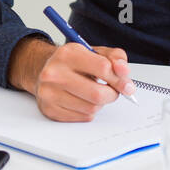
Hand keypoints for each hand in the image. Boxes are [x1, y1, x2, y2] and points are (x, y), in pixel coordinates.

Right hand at [13, 39, 133, 121]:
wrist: (43, 70)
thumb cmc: (73, 62)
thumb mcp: (95, 52)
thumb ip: (115, 58)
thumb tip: (124, 71)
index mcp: (67, 54)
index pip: (103, 68)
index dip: (120, 78)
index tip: (126, 83)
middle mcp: (54, 73)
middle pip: (98, 93)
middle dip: (112, 94)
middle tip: (112, 91)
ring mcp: (49, 93)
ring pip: (91, 108)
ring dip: (100, 103)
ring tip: (94, 93)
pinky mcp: (49, 109)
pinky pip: (83, 117)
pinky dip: (89, 111)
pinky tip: (83, 100)